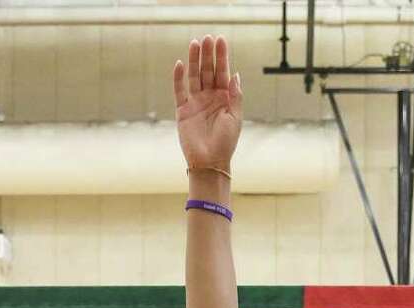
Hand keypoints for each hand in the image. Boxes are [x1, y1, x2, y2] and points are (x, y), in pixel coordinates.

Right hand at [174, 35, 242, 171]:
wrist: (210, 162)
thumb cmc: (226, 143)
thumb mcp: (235, 117)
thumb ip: (235, 95)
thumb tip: (235, 74)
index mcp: (224, 98)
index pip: (223, 72)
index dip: (222, 56)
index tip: (221, 40)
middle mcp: (209, 97)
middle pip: (208, 70)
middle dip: (208, 54)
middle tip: (207, 38)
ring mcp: (195, 103)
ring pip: (194, 77)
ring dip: (194, 60)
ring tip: (195, 43)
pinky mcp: (183, 110)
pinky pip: (179, 90)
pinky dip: (178, 78)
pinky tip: (180, 63)